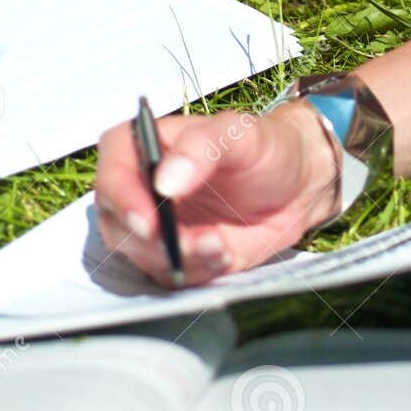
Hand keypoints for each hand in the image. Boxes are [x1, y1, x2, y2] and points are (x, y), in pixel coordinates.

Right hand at [94, 100, 340, 284]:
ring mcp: (157, 226)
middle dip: (152, 242)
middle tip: (192, 244)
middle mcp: (142, 188)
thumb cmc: (264, 148)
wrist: (297, 186)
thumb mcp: (240, 135)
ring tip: (220, 247)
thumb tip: (165, 179)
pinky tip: (224, 254)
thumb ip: (203, 147)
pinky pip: (172, 276)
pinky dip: (197, 272)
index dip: (122, 198)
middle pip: (117, 222)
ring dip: (179, 260)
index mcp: (147, 145)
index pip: (113, 169)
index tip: (148, 222)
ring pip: (142, 256)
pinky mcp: (177, 256)